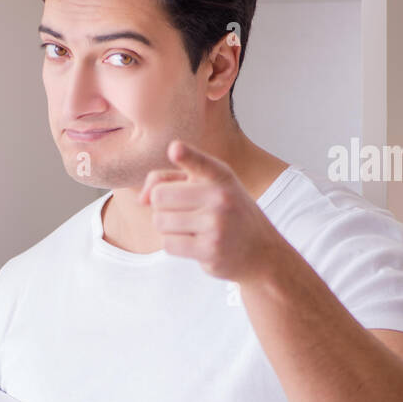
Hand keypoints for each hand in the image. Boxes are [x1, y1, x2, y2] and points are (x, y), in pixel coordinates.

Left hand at [138, 139, 283, 283]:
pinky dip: (175, 245)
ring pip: (160, 221)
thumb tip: (141, 199)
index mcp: (221, 176)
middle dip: (162, 207)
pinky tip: (195, 244)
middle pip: (159, 196)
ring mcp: (216, 224)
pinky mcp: (210, 249)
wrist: (261, 252)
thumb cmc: (226, 215)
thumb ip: (170, 180)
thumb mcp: (208, 189)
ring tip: (192, 229)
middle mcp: (221, 196)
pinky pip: (168, 244)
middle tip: (183, 213)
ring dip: (168, 228)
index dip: (186, 155)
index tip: (175, 149)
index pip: (200, 163)